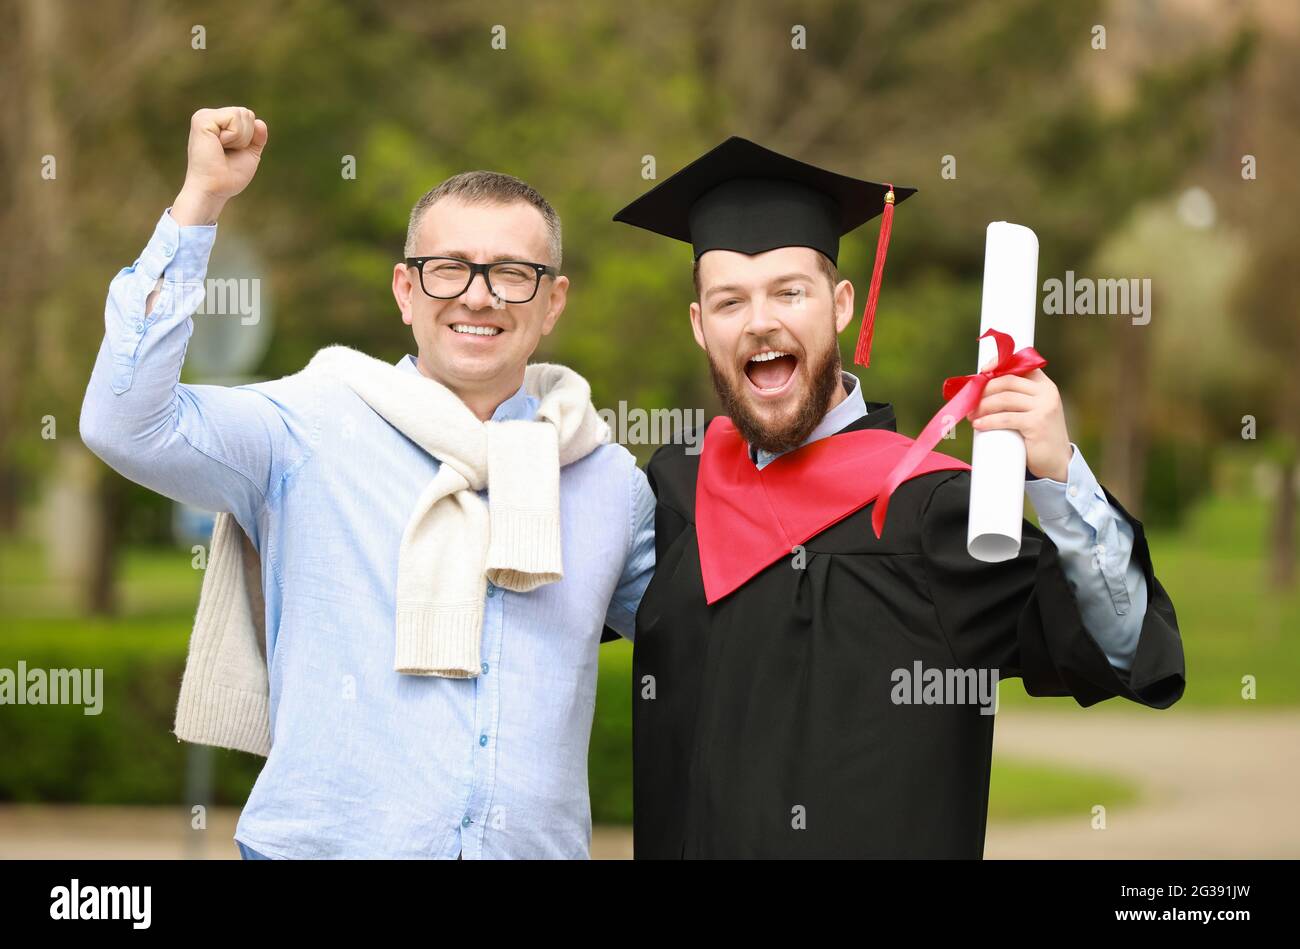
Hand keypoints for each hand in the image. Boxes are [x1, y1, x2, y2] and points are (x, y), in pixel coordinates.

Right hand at [171, 107, 268, 224]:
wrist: (215, 189)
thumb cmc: (229, 176)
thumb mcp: (249, 154)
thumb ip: (257, 137)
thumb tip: (260, 122)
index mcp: (218, 123)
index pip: (248, 117)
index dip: (250, 137)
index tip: (233, 152)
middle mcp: (209, 116)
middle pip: (246, 113)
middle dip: (246, 136)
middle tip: (228, 151)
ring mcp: (203, 116)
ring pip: (241, 114)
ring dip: (240, 137)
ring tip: (222, 149)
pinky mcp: (202, 120)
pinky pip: (234, 118)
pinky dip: (234, 136)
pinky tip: (219, 145)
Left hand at [970, 358, 1072, 481]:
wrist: (1057, 461)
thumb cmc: (1037, 435)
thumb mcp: (1032, 410)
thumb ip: (1016, 397)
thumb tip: (980, 389)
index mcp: (1045, 385)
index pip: (1020, 366)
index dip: (999, 365)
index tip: (982, 372)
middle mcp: (1047, 393)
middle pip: (1007, 382)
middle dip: (984, 390)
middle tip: (970, 401)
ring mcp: (1044, 407)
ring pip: (1004, 399)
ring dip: (983, 406)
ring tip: (972, 415)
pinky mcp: (1037, 424)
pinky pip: (1006, 418)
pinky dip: (988, 421)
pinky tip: (978, 425)